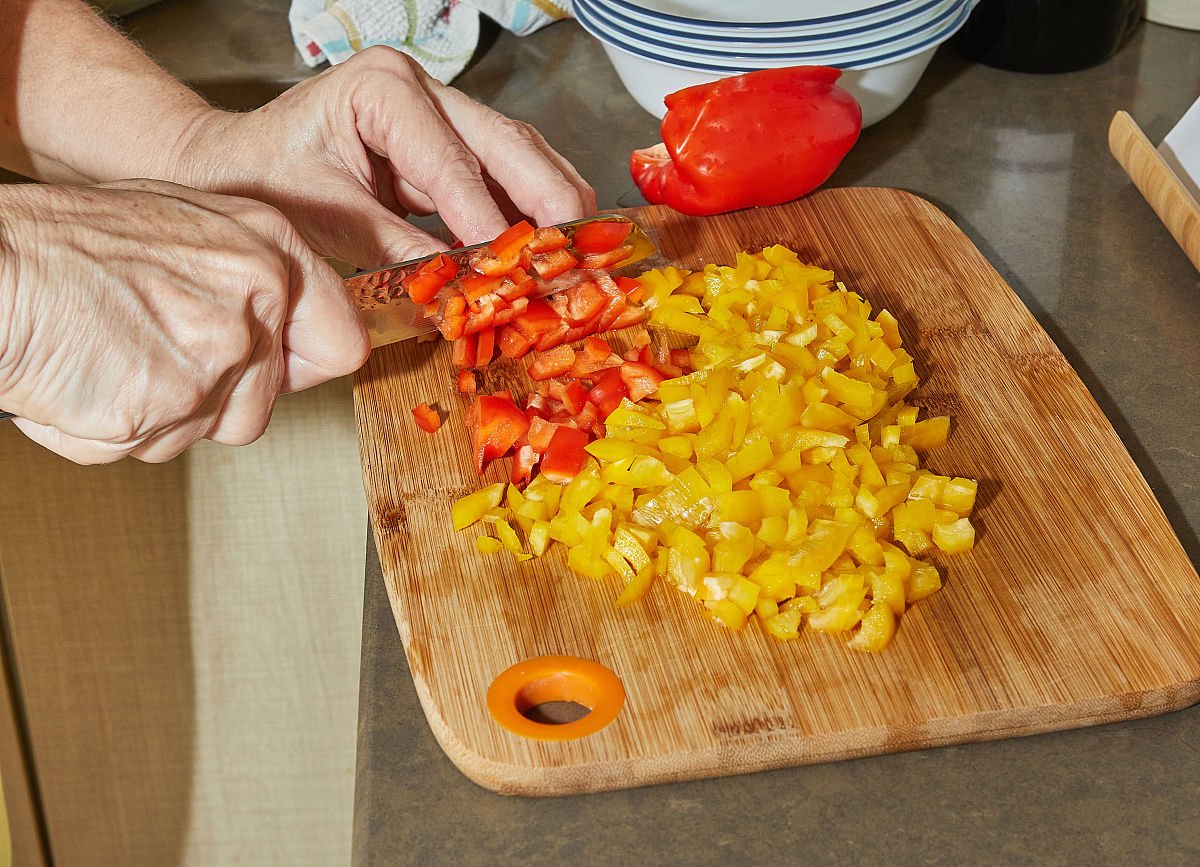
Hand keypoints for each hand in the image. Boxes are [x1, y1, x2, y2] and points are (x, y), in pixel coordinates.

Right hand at [0, 179, 369, 463]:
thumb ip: (245, 276)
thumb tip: (285, 326)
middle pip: (273, 396)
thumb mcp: (180, 226)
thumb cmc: (65, 247)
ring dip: (170, 413)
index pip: (342, 339)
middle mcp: (255, 292)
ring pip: (220, 425)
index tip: (283, 368)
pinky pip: (160, 442)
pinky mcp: (173, 401)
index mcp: (267, 244)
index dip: (308, 363)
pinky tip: (90, 379)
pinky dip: (120, 428)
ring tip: (117, 359)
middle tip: (159, 354)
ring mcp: (218, 350)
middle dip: (223, 394)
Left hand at [166, 46, 597, 269]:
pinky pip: (503, 176)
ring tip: (578, 254)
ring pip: (519, 154)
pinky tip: (546, 250)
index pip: (452, 162)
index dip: (488, 219)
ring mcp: (440, 112)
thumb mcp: (323, 217)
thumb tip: (451, 288)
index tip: (513, 267)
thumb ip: (391, 248)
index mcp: (381, 88)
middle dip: (548, 202)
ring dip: (551, 206)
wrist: (237, 165)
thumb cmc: (266, 178)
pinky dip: (528, 214)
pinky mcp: (449, 144)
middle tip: (578, 254)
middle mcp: (421, 89)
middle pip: (509, 143)